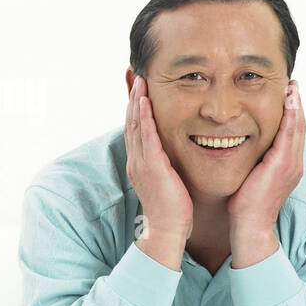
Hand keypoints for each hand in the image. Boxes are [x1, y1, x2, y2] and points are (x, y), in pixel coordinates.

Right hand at [124, 75, 191, 269]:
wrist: (168, 231)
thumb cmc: (173, 208)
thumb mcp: (167, 180)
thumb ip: (167, 164)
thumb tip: (173, 152)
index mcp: (141, 162)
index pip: (136, 128)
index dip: (136, 106)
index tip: (138, 86)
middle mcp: (137, 160)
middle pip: (131, 121)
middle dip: (132, 97)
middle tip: (134, 74)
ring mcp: (142, 163)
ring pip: (136, 125)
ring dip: (136, 101)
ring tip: (139, 79)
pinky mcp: (151, 167)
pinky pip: (146, 137)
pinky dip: (144, 117)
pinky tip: (145, 102)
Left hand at [228, 79, 305, 266]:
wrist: (251, 227)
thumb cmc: (248, 205)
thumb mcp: (255, 177)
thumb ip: (258, 162)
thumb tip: (246, 147)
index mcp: (289, 165)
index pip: (293, 133)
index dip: (293, 113)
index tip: (289, 96)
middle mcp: (295, 163)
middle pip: (300, 127)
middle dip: (297, 104)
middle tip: (293, 85)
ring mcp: (291, 164)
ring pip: (297, 128)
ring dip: (296, 106)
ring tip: (292, 88)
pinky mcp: (282, 165)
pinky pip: (289, 135)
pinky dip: (291, 117)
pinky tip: (288, 103)